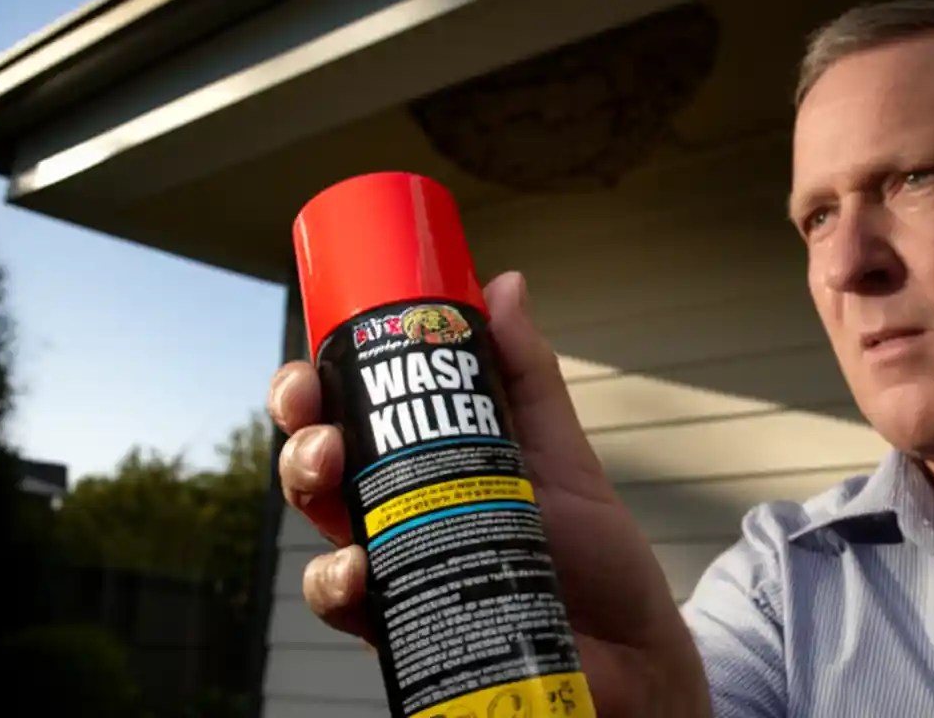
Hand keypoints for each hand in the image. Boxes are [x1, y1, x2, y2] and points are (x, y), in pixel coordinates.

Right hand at [268, 271, 710, 716]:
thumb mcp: (561, 452)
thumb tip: (505, 283)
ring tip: (334, 477)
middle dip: (302, 436)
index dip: (312, 387)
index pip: (349, 416)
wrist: (632, 651)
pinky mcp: (404, 626)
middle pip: (319, 466)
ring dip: (306, 493)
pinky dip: (338, 583)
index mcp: (426, 463)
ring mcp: (398, 569)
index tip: (312, 368)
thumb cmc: (596, 555)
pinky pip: (344, 603)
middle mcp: (399, 513)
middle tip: (322, 428)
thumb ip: (528, 376)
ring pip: (319, 528)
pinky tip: (361, 569)